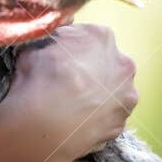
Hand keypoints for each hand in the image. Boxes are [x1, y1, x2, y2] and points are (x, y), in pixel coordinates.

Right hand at [0, 23, 138, 161]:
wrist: (43, 124)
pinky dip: (96, 120)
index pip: (89, 38)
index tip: (60, 62)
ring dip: (98, 97)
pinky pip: (108, 118)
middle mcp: (123, 64)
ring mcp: (126, 96)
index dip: (73, 50)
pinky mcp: (121, 124)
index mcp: (102, 37)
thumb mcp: (35, 47)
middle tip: (67, 85)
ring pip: (112, 93)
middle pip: (108, 64)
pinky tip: (77, 123)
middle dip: (92, 73)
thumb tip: (49, 45)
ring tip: (72, 107)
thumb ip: (51, 43)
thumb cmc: (38, 80)